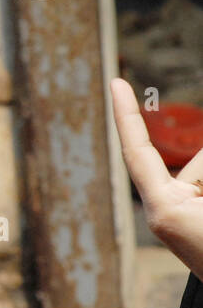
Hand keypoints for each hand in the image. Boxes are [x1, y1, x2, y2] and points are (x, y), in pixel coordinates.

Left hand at [111, 77, 202, 275]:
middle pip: (198, 164)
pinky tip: (199, 210)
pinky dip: (201, 192)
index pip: (138, 151)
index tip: (114, 82)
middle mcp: (166, 214)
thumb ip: (201, 171)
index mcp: (164, 210)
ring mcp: (180, 221)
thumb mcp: (194, 204)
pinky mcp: (190, 224)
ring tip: (201, 220)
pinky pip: (199, 189)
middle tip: (199, 211)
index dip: (127, 115)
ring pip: (201, 175)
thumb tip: (195, 157)